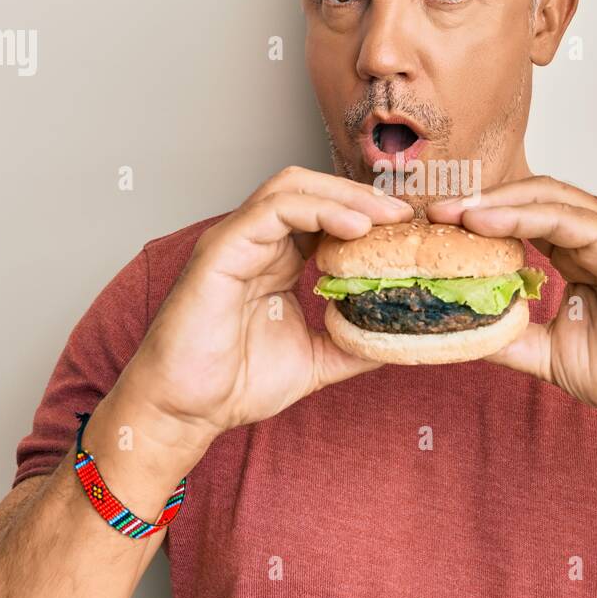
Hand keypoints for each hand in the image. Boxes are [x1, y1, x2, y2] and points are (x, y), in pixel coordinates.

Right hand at [124, 166, 413, 438]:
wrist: (187, 410)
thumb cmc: (236, 383)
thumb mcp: (317, 360)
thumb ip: (354, 342)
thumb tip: (402, 337)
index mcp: (278, 259)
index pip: (326, 213)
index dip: (369, 213)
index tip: (409, 230)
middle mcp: (256, 241)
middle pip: (312, 188)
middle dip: (362, 195)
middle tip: (406, 215)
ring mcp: (236, 240)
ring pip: (292, 187)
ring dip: (345, 195)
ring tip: (385, 216)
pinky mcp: (220, 250)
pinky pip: (272, 210)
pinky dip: (317, 209)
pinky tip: (353, 226)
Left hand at [427, 176, 596, 427]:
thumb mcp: (548, 353)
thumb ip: (508, 337)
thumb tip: (457, 334)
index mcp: (579, 252)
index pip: (521, 217)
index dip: (475, 217)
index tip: (431, 231)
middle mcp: (596, 234)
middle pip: (528, 197)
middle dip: (476, 201)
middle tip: (428, 214)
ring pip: (544, 199)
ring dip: (492, 202)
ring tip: (448, 214)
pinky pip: (566, 220)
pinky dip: (522, 216)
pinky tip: (484, 222)